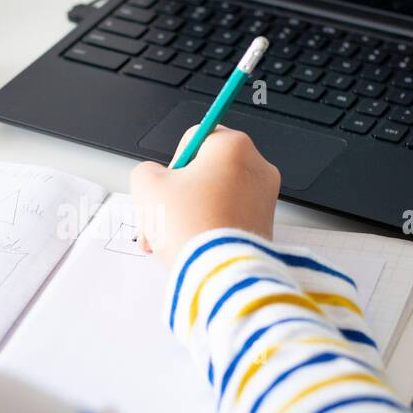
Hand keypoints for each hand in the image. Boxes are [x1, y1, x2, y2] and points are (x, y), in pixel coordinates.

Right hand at [130, 125, 280, 266]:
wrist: (219, 274)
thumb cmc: (189, 227)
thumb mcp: (147, 188)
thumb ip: (146, 171)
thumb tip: (154, 177)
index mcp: (233, 146)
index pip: (194, 138)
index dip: (174, 163)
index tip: (168, 185)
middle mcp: (258, 166)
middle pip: (205, 170)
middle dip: (180, 194)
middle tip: (165, 215)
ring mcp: (265, 197)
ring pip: (216, 196)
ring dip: (191, 213)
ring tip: (173, 237)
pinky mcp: (266, 224)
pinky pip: (231, 216)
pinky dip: (210, 227)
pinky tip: (192, 245)